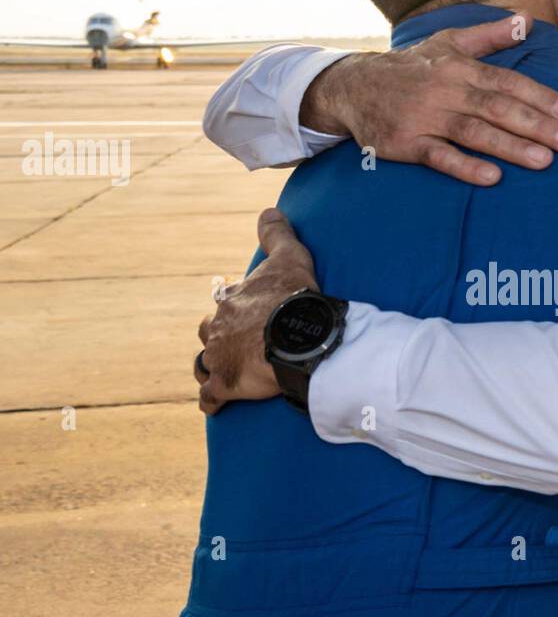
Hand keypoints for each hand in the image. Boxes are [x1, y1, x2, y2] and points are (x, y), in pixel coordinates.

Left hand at [195, 209, 317, 415]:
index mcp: (232, 300)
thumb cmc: (292, 296)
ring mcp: (218, 357)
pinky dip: (211, 401)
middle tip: (238, 343)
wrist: (294, 336)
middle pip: (210, 331)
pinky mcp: (224, 384)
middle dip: (219, 336)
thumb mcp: (289, 256)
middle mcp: (219, 327)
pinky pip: (210, 396)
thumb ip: (277, 233)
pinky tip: (215, 405)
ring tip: (224, 372)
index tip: (252, 311)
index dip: (237, 305)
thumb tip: (269, 210)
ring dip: (211, 366)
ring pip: (205, 362)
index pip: (227, 300)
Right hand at [301, 13, 557, 185]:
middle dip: (537, 125)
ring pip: (474, 132)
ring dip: (511, 147)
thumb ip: (490, 36)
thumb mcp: (448, 42)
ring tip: (545, 161)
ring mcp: (426, 118)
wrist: (354, 87)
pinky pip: (439, 156)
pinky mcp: (406, 143)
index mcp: (460, 68)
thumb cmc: (411, 67)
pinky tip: (492, 177)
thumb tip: (527, 21)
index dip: (540, 97)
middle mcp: (446, 91)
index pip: (507, 82)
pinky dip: (465, 166)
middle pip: (498, 108)